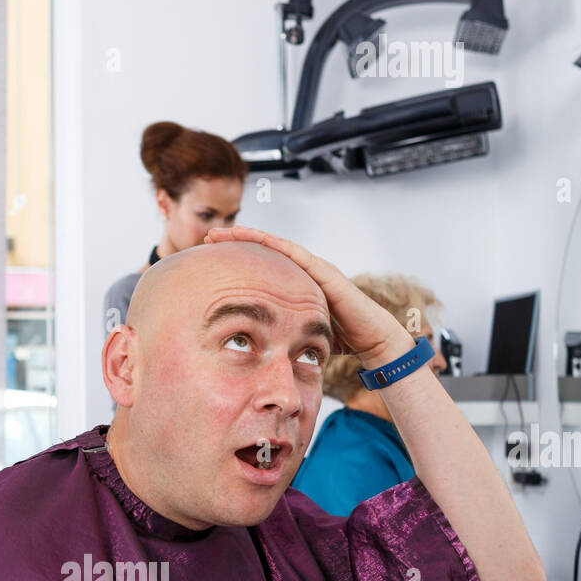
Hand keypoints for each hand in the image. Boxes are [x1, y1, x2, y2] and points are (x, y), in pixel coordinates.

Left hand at [202, 225, 411, 366]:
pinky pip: (296, 253)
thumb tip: (255, 349)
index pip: (261, 266)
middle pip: (264, 250)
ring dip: (250, 236)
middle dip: (236, 240)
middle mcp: (303, 271)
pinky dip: (275, 245)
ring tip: (225, 232)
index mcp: (295, 285)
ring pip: (276, 245)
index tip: (211, 257)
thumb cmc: (340, 338)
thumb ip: (281, 332)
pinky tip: (257, 237)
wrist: (371, 338)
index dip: (237, 259)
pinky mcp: (324, 271)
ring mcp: (315, 267)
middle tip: (209, 237)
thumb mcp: (300, 333)